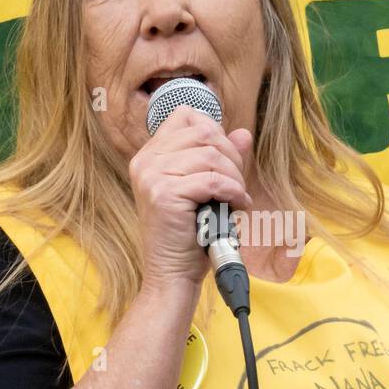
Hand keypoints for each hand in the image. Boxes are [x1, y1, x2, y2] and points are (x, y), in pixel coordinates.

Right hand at [128, 107, 253, 289]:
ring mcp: (151, 176)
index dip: (214, 132)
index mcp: (150, 155)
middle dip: (231, 156)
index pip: (185, 115)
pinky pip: (213, 180)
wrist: (173, 273)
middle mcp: (146, 161)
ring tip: (237, 198)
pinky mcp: (164, 194)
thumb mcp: (207, 189)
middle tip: (237, 184)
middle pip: (203, 131)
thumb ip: (221, 159)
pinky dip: (233, 192)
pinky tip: (237, 206)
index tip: (225, 160)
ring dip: (234, 177)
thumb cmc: (190, 234)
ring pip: (211, 155)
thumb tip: (242, 133)